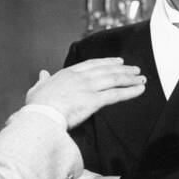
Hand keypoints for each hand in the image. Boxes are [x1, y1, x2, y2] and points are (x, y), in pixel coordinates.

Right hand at [26, 57, 145, 128]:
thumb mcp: (36, 89)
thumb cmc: (36, 107)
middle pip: (107, 70)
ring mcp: (88, 88)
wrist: (40, 116)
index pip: (92, 64)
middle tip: (135, 69)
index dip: (107, 62)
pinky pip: (116, 94)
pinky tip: (140, 90)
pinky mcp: (93, 100)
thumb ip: (42, 80)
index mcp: (68, 73)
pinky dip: (130, 91)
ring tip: (141, 78)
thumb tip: (42, 73)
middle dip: (123, 69)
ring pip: (114, 79)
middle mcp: (80, 77)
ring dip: (130, 78)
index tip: (118, 61)